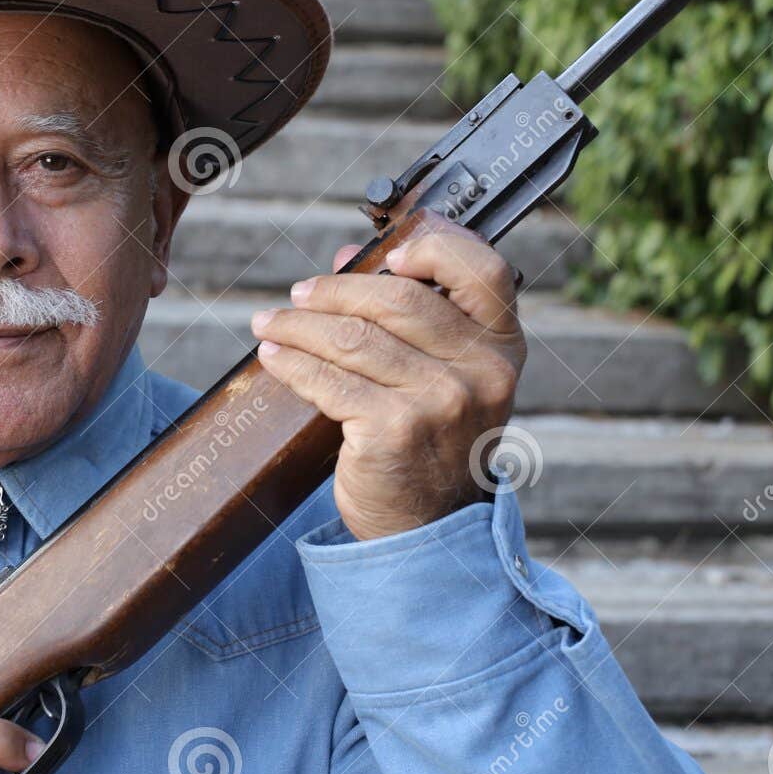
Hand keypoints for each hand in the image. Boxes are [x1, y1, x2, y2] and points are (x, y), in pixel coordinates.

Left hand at [250, 214, 526, 539]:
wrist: (429, 527)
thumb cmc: (431, 442)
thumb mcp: (444, 376)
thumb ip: (409, 316)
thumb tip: (347, 259)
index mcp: (502, 347)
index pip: (484, 271)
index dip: (435, 247)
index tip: (388, 253)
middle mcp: (480, 371)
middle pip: (398, 299)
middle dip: (336, 291)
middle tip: (299, 294)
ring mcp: (440, 401)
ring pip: (353, 338)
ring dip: (299, 325)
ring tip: (271, 324)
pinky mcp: (393, 430)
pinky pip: (328, 380)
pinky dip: (292, 364)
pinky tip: (273, 358)